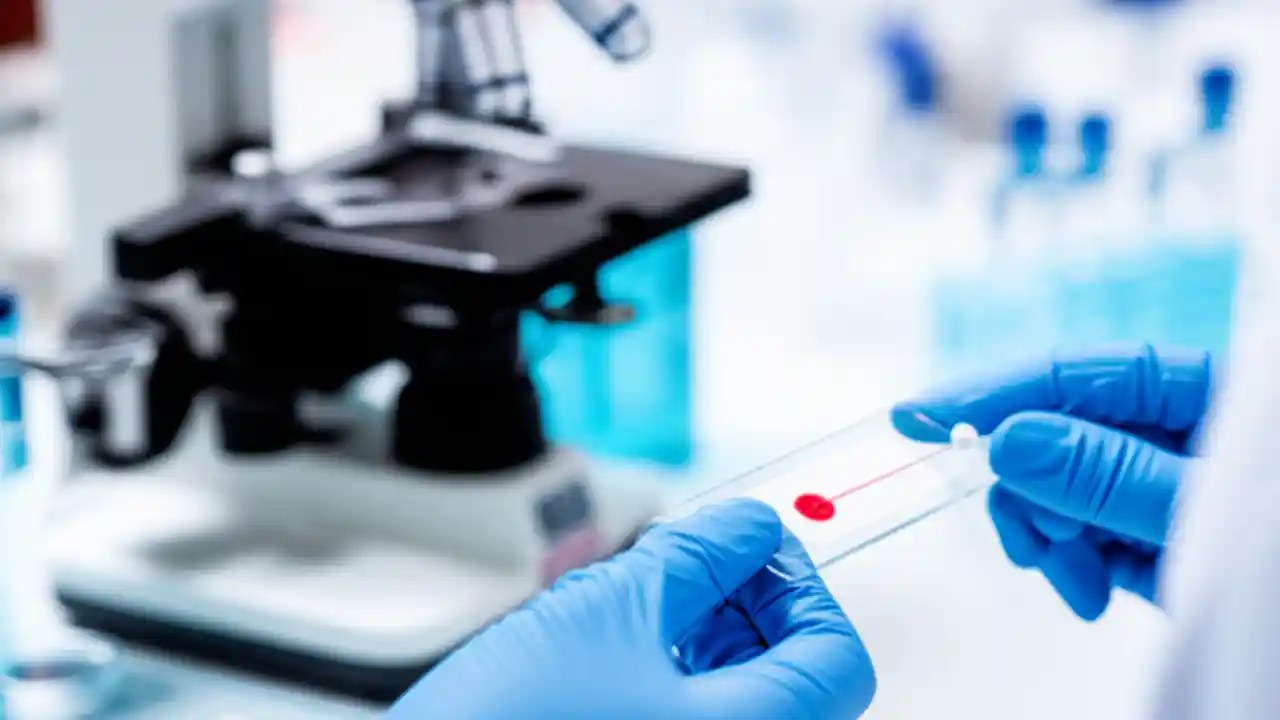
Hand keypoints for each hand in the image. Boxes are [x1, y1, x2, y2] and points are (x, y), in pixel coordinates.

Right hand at [386, 499, 875, 719]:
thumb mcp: (612, 608)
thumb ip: (699, 557)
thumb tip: (750, 529)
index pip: (838, 659)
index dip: (802, 589)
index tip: (754, 552)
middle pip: (800, 684)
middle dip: (757, 609)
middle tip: (704, 567)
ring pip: (750, 705)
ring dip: (721, 641)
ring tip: (656, 602)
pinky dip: (685, 680)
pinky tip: (634, 649)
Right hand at [891, 344, 1212, 619]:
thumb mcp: (1202, 507)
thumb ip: (1108, 475)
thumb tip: (1005, 440)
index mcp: (1198, 391)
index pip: (1072, 375)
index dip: (990, 393)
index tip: (914, 418)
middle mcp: (1172, 430)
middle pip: (1056, 436)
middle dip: (1029, 495)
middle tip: (1032, 547)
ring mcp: (1160, 484)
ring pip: (1060, 493)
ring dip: (1051, 541)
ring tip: (1082, 588)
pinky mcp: (1155, 539)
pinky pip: (1085, 539)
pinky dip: (1074, 567)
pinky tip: (1092, 595)